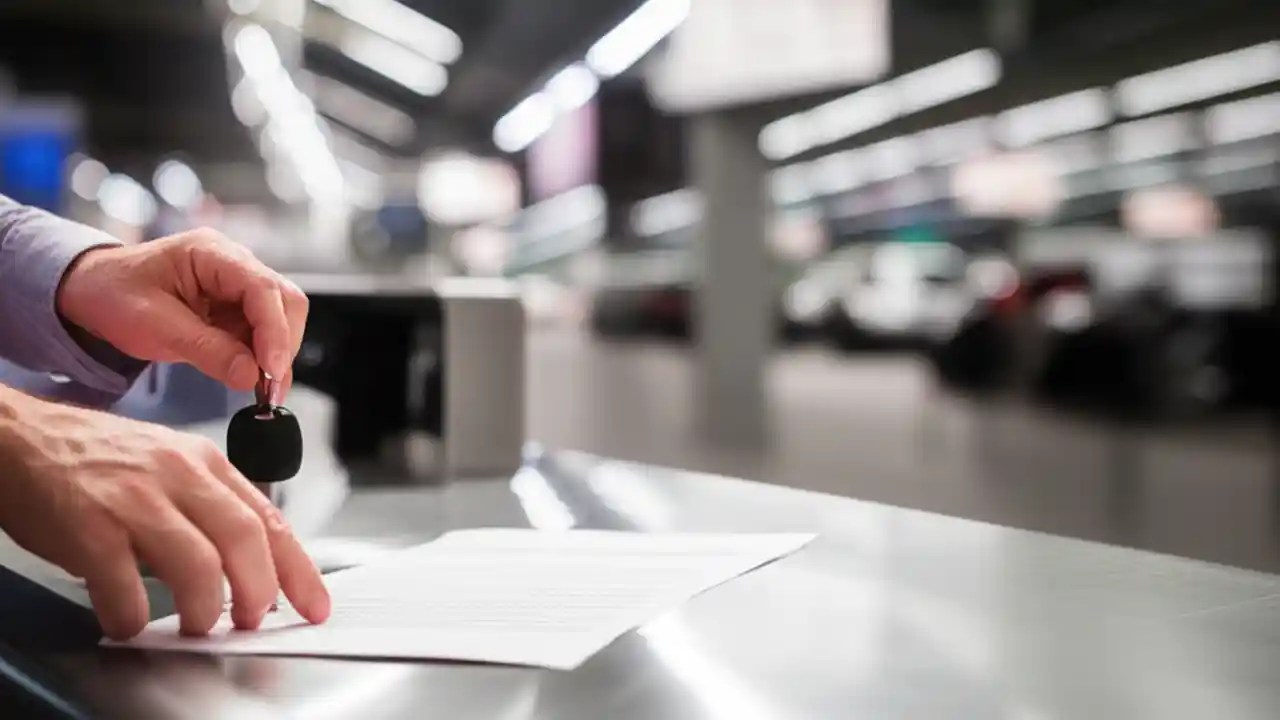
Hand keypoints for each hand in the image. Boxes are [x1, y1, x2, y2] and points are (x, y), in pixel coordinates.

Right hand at [0, 388, 330, 638]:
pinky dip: (133, 617)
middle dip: (257, 594)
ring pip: (198, 567)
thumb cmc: (95, 459)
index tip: (314, 605)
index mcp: (205, 462)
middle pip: (245, 542)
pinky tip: (128, 621)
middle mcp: (178, 475)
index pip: (270, 521)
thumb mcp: (168, 467)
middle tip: (249, 622)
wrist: (19, 436)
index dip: (298, 570)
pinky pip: (125, 588)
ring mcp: (134, 499)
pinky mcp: (90, 525)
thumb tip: (247, 568)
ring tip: (193, 627)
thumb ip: (208, 509)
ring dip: (203, 611)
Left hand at [57, 228, 307, 397]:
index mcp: (212, 252)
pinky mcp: (235, 307)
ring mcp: (237, 285)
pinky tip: (252, 378)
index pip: (263, 288)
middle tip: (270, 390)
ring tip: (262, 390)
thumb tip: (251, 377)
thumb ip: (206, 350)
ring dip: (276, 354)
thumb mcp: (153, 327)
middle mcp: (234, 263)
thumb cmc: (114, 296)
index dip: (274, 331)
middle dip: (282, 345)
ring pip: (280, 317)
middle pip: (284, 300)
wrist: (91, 292)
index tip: (271, 372)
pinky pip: (262, 332)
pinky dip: (261, 358)